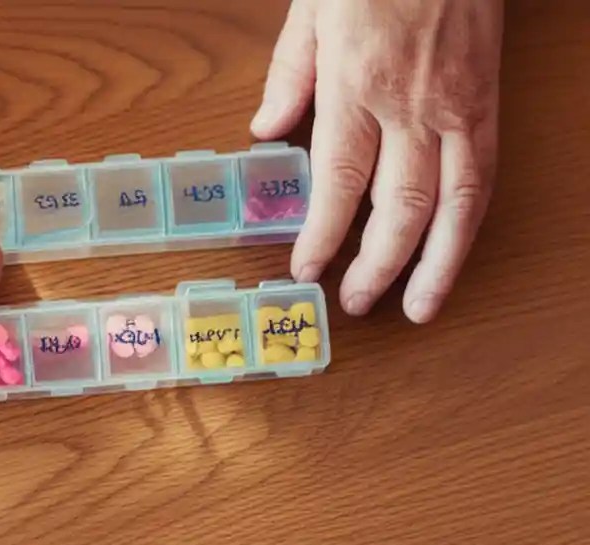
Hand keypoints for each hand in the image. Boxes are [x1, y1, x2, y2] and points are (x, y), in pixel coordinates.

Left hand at [252, 0, 503, 322]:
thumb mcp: (312, 7)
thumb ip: (288, 75)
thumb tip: (264, 132)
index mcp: (358, 83)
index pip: (339, 181)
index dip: (323, 236)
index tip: (305, 271)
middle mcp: (412, 105)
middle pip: (400, 207)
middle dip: (378, 266)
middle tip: (355, 301)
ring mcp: (459, 107)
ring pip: (455, 205)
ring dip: (436, 265)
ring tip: (417, 307)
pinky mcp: (488, 102)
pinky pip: (484, 175)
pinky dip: (470, 223)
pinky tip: (453, 253)